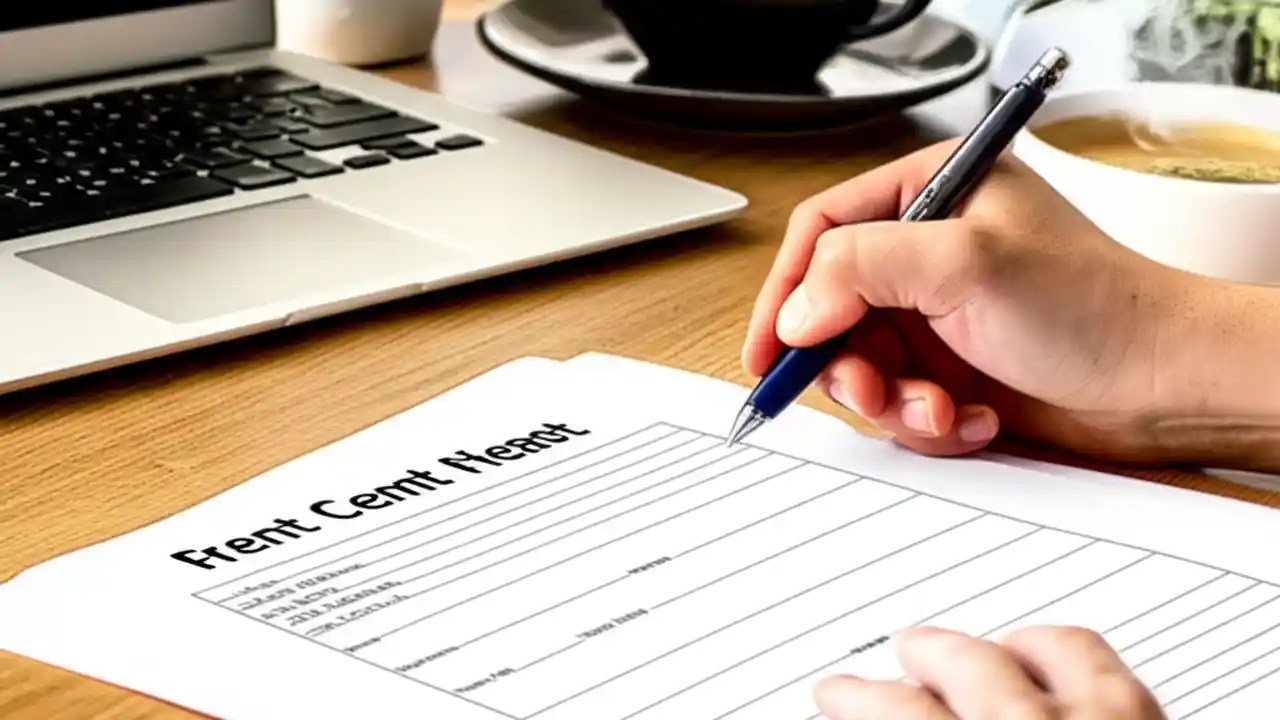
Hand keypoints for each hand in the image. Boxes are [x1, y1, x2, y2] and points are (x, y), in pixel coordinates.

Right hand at [742, 140, 1279, 467]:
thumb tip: (794, 313)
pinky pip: (900, 400)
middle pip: (833, 308)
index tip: (768, 348)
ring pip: (863, 363)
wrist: (1162, 384)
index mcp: (930, 192)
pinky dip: (929, 420)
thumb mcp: (965, 264)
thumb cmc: (1092, 306)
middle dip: (848, 362)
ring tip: (941, 411)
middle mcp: (927, 249)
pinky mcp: (952, 365)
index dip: (786, 290)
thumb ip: (861, 270)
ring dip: (894, 400)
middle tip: (872, 391)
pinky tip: (976, 418)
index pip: (823, 230)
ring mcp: (938, 311)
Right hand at [814, 626, 1164, 719]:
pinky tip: (1061, 663)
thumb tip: (867, 712)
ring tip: (983, 643)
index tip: (836, 692)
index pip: (897, 708)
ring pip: (1053, 650)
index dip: (856, 695)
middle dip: (925, 652)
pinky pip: (1114, 670)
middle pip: (968, 664)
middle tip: (905, 649)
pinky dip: (1074, 656)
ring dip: (1005, 642)